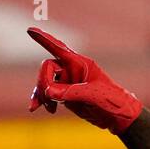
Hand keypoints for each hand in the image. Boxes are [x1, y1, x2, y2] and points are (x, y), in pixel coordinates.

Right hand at [27, 27, 142, 133]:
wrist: (119, 117)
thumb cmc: (113, 100)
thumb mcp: (94, 95)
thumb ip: (72, 92)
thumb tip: (48, 92)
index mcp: (80, 64)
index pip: (59, 48)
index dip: (44, 39)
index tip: (30, 30)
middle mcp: (71, 70)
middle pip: (47, 69)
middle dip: (43, 82)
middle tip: (49, 98)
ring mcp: (67, 82)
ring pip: (44, 82)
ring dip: (40, 94)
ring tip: (44, 107)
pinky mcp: (65, 95)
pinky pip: (47, 94)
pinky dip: (41, 100)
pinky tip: (36, 108)